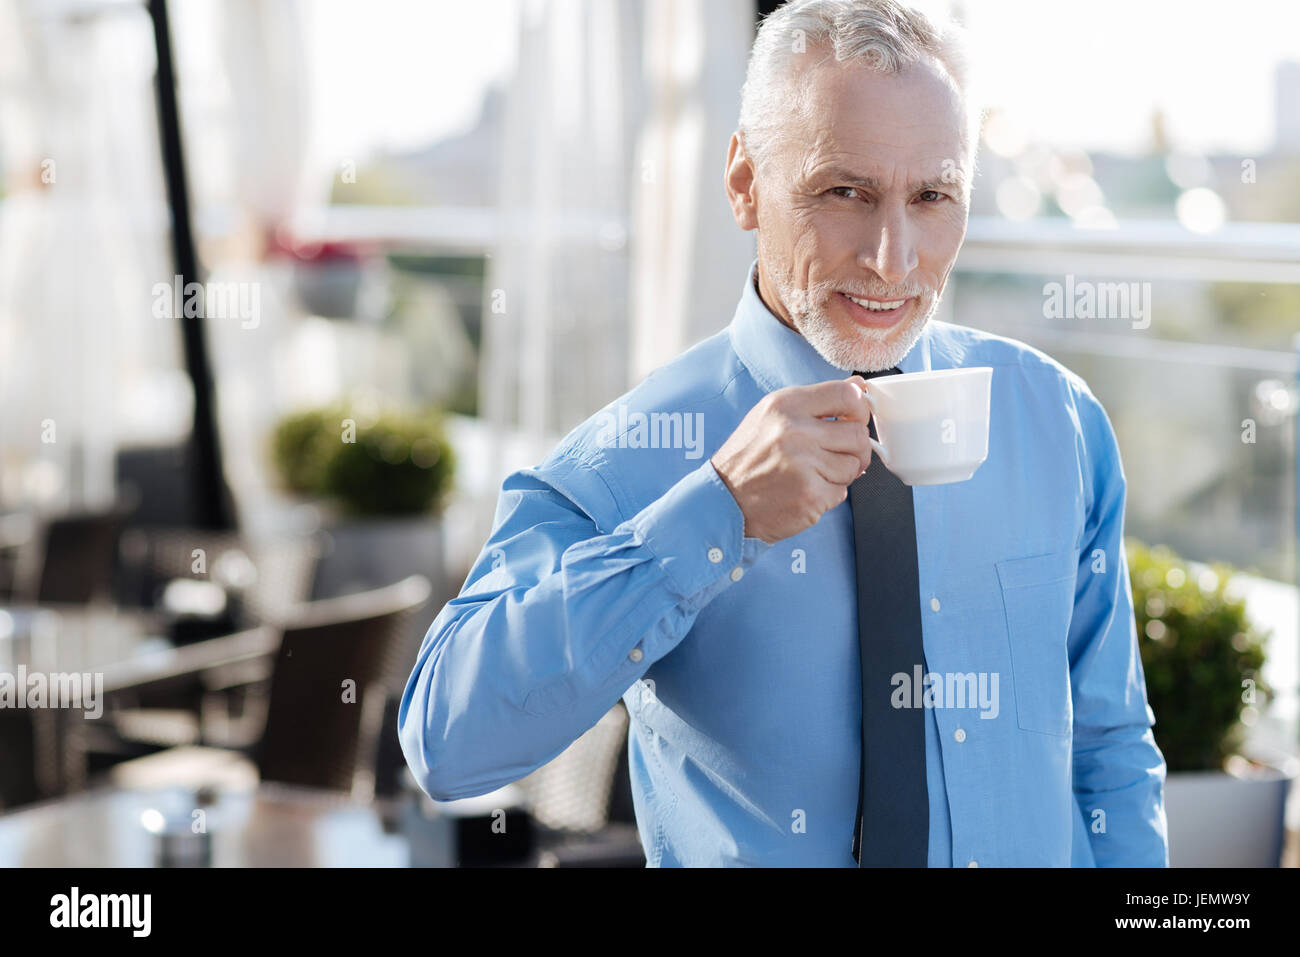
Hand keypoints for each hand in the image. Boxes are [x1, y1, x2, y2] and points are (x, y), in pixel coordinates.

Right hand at [710, 376, 873, 543]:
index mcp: (786, 405)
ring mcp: (803, 466)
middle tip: (838, 456)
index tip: (854, 421)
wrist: (722, 499)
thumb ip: (817, 401)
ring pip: (853, 466)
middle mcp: (795, 432)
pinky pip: (841, 493)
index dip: (860, 410)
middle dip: (855, 449)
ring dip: (840, 474)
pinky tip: (804, 491)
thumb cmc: (749, 457)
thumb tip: (858, 386)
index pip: (845, 395)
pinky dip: (828, 495)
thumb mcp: (773, 415)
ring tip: (813, 474)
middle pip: (858, 434)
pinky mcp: (809, 496)